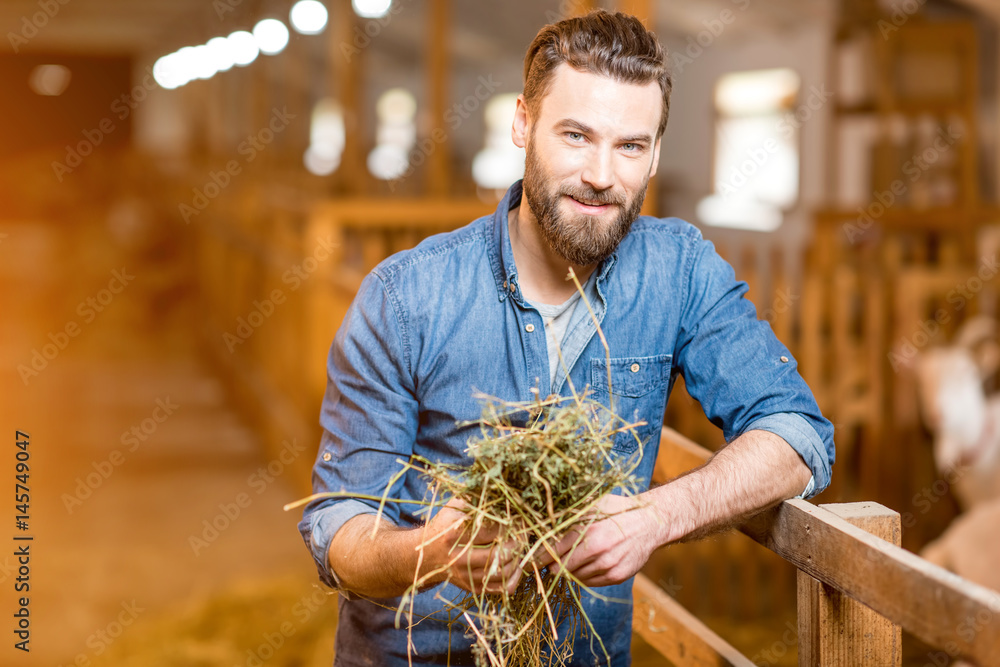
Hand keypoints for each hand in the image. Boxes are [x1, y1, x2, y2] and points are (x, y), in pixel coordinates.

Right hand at [419, 497, 522, 594]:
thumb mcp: (455, 506)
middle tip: (524, 531)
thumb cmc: (446, 524)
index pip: (490, 529)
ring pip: (503, 572)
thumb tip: (503, 490)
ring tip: (521, 544)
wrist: (427, 555)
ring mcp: (467, 576)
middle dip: (517, 541)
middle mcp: (458, 558)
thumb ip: (477, 498)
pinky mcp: (474, 588)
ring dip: (518, 557)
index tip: (518, 516)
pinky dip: (515, 576)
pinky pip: (502, 588)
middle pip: (499, 554)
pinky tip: (517, 563)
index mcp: (453, 533)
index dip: (509, 522)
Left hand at [536, 494, 661, 587]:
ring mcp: (607, 566)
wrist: (649, 522)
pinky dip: (584, 575)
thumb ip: (568, 514)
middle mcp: (597, 552)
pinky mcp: (616, 576)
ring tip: (568, 560)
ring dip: (568, 571)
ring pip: (574, 577)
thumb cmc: (616, 510)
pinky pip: (590, 582)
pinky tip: (586, 563)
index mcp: (587, 531)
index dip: (537, 558)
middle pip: (560, 568)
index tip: (526, 562)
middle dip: (550, 566)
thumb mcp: (592, 505)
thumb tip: (539, 521)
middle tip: (545, 563)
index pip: (552, 551)